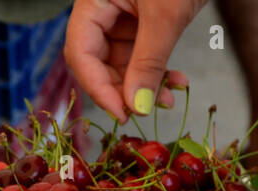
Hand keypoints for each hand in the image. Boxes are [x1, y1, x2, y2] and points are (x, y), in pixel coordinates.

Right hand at [65, 0, 207, 120]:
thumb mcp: (165, 16)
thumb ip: (149, 62)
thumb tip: (137, 106)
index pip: (80, 51)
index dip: (98, 87)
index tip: (122, 113)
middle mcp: (104, 7)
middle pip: (99, 60)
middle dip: (124, 89)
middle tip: (146, 112)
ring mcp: (125, 13)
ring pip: (124, 61)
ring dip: (146, 85)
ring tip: (169, 99)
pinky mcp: (146, 18)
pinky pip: (144, 52)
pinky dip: (159, 70)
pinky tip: (177, 82)